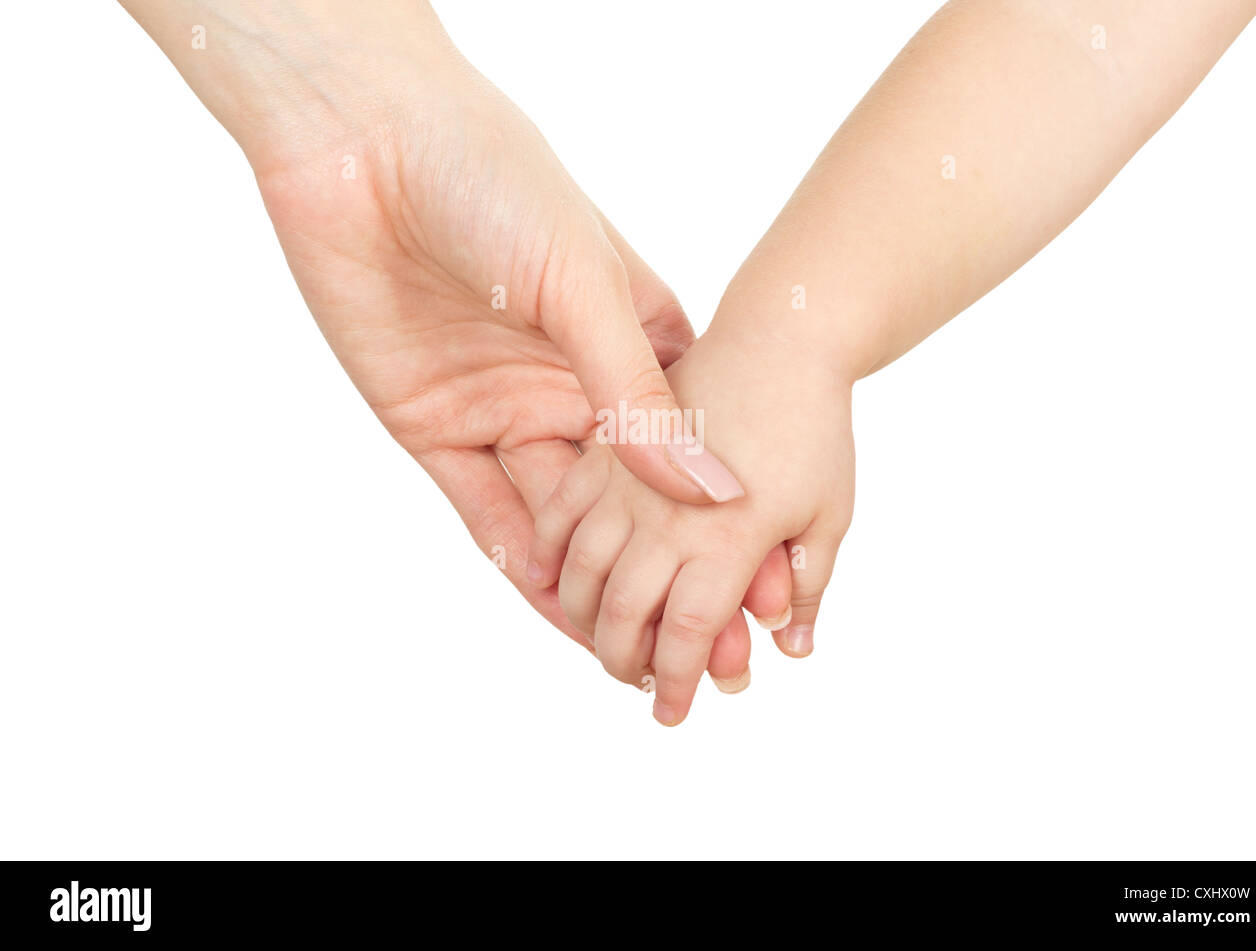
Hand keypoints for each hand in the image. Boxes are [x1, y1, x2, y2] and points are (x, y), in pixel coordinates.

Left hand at [118, 1, 786, 677]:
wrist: (360, 141)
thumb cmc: (491, 178)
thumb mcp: (582, 283)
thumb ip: (638, 394)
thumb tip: (712, 493)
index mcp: (629, 337)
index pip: (686, 442)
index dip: (720, 514)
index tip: (760, 581)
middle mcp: (572, 381)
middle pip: (628, 497)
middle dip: (665, 570)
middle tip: (707, 646)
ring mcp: (505, 407)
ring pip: (560, 518)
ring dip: (594, 582)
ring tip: (633, 650)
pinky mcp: (436, 426)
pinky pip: (484, 509)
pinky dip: (517, 560)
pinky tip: (558, 606)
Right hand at [528, 323, 855, 723]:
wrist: (781, 337)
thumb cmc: (813, 428)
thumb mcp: (827, 512)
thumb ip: (804, 584)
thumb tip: (792, 648)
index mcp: (725, 539)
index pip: (687, 637)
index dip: (677, 682)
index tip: (674, 712)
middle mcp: (665, 515)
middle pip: (625, 613)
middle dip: (624, 661)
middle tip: (634, 681)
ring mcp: (629, 478)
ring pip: (582, 569)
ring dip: (584, 616)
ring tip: (599, 638)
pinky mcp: (606, 446)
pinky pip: (559, 508)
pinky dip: (549, 547)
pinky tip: (549, 574)